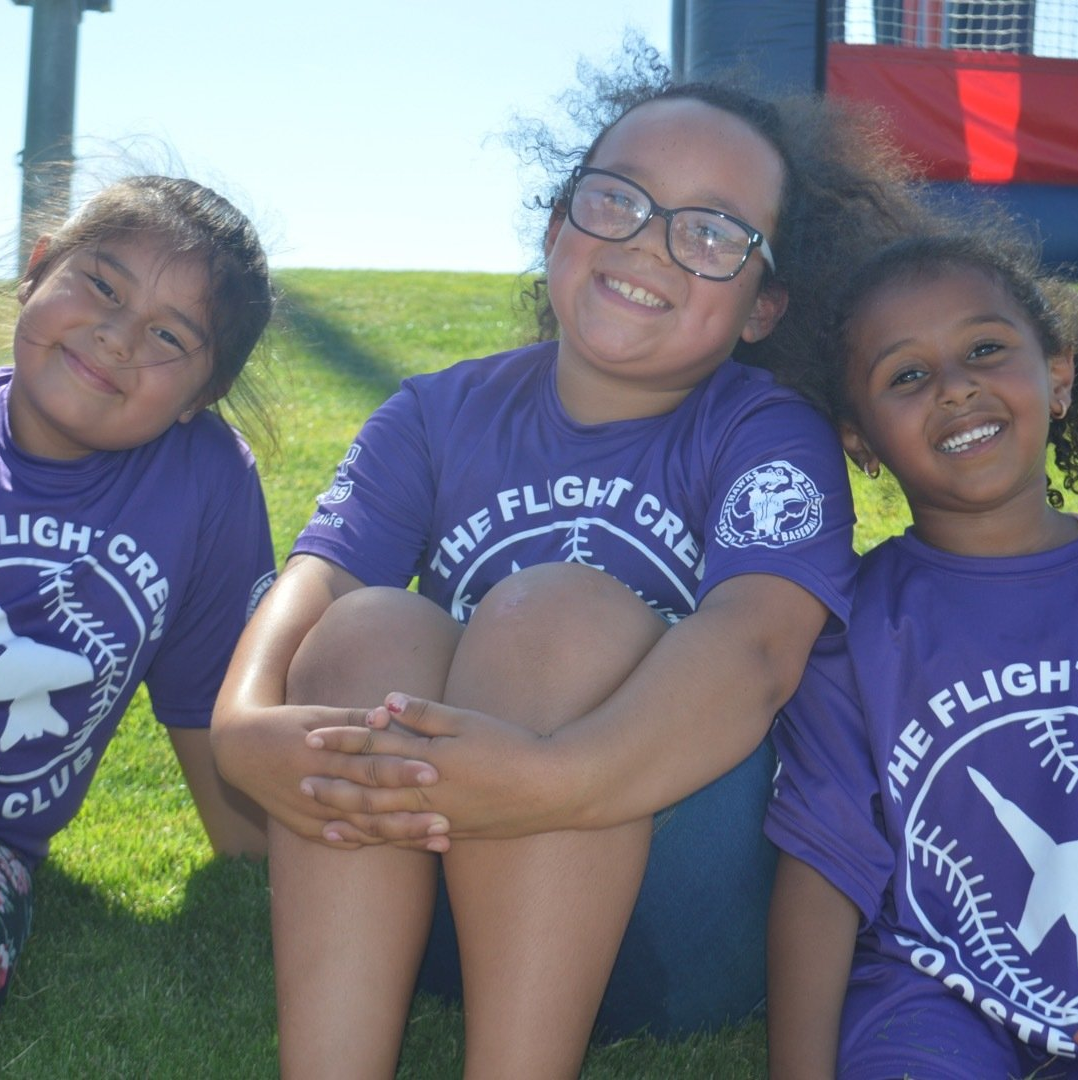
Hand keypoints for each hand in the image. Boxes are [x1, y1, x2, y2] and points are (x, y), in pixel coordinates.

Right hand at [210, 701, 448, 849]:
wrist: (240, 750)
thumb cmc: (286, 724)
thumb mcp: (316, 715)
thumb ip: (354, 720)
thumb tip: (388, 716)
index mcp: (321, 756)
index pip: (368, 766)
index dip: (401, 771)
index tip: (434, 773)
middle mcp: (316, 789)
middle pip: (370, 805)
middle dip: (409, 814)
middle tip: (447, 820)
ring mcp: (310, 814)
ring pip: (363, 830)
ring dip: (402, 836)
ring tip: (439, 840)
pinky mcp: (305, 828)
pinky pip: (343, 841)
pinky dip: (373, 844)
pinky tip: (406, 848)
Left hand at [302, 693, 565, 845]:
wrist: (551, 789)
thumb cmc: (512, 747)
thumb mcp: (468, 720)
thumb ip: (424, 714)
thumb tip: (384, 701)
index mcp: (428, 759)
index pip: (376, 746)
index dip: (342, 740)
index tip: (311, 737)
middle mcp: (428, 793)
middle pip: (371, 789)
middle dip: (334, 785)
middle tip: (300, 783)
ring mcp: (439, 818)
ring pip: (385, 823)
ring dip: (351, 821)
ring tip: (323, 822)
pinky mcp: (452, 834)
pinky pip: (408, 841)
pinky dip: (384, 841)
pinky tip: (371, 842)